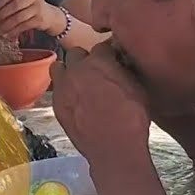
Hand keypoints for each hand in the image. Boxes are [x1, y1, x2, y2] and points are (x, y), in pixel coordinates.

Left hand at [0, 0, 64, 38]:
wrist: (51, 16)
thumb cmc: (31, 7)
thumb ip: (10, 2)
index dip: (0, 2)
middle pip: (14, 5)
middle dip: (2, 14)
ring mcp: (38, 7)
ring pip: (18, 17)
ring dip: (7, 25)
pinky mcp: (40, 19)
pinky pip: (24, 26)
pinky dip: (14, 32)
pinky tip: (8, 35)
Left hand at [49, 41, 150, 160]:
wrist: (114, 147)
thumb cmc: (132, 118)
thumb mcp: (138, 88)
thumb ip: (125, 70)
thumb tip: (121, 65)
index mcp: (99, 61)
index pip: (101, 47)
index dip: (108, 54)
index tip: (111, 61)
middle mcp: (77, 69)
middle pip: (75, 53)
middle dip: (84, 60)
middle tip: (94, 72)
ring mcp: (63, 87)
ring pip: (58, 67)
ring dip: (67, 72)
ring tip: (79, 83)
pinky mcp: (56, 104)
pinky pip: (56, 89)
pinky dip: (64, 91)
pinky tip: (75, 101)